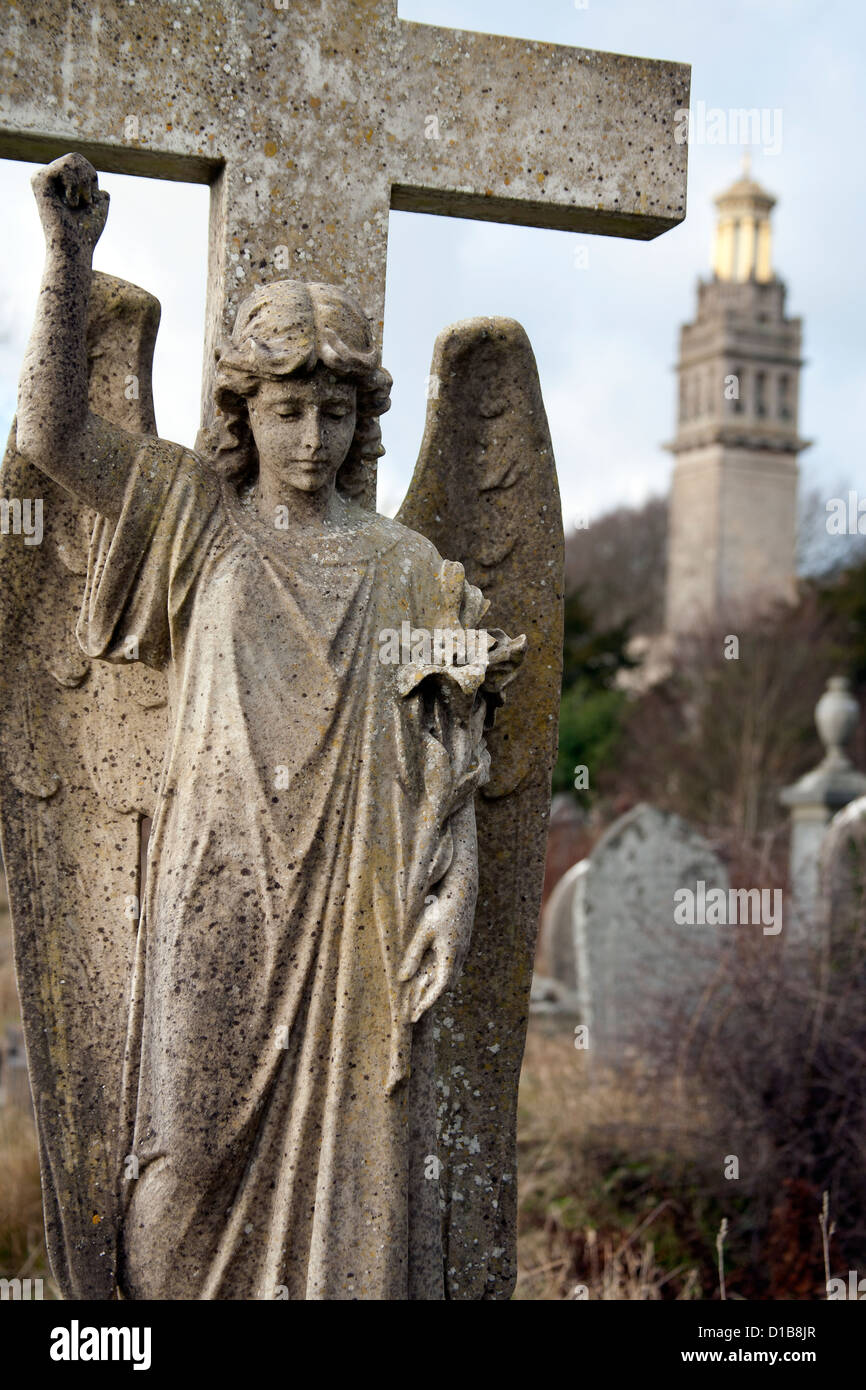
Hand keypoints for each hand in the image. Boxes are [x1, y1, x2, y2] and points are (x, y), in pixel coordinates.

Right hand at [31, 152, 108, 256]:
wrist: (74, 247)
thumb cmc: (85, 232)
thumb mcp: (98, 207)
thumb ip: (99, 193)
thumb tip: (103, 191)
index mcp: (57, 184)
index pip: (79, 162)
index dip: (91, 178)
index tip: (89, 202)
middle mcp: (47, 179)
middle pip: (75, 158)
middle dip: (88, 178)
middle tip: (85, 202)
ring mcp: (41, 178)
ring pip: (72, 160)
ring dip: (83, 184)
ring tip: (77, 203)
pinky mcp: (38, 180)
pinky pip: (64, 166)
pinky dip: (75, 185)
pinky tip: (69, 203)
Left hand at [398, 890, 471, 1024]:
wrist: (463, 889)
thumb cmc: (440, 909)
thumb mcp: (422, 932)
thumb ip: (412, 956)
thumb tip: (401, 979)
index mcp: (451, 957)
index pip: (439, 989)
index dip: (426, 1004)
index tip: (414, 1016)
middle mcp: (459, 956)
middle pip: (446, 985)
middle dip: (432, 996)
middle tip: (416, 1007)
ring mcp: (462, 948)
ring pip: (450, 974)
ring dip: (437, 984)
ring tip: (422, 991)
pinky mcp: (461, 940)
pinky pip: (452, 963)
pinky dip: (441, 971)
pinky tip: (431, 968)